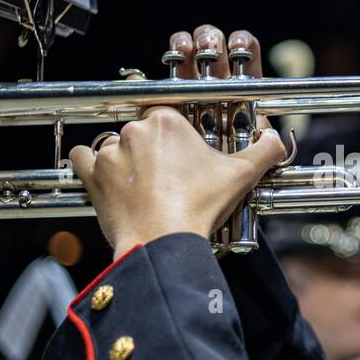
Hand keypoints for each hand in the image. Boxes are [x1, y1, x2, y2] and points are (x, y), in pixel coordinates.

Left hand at [69, 26, 286, 254]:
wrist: (161, 242)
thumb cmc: (198, 207)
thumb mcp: (240, 177)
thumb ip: (264, 151)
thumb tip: (277, 140)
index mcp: (168, 122)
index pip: (168, 117)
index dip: (175, 139)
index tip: (180, 155)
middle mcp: (135, 129)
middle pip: (142, 131)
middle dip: (152, 151)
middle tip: (166, 177)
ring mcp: (110, 151)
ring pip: (113, 144)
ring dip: (123, 160)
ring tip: (140, 186)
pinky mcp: (92, 174)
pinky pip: (82, 158)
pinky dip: (90, 165)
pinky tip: (105, 178)